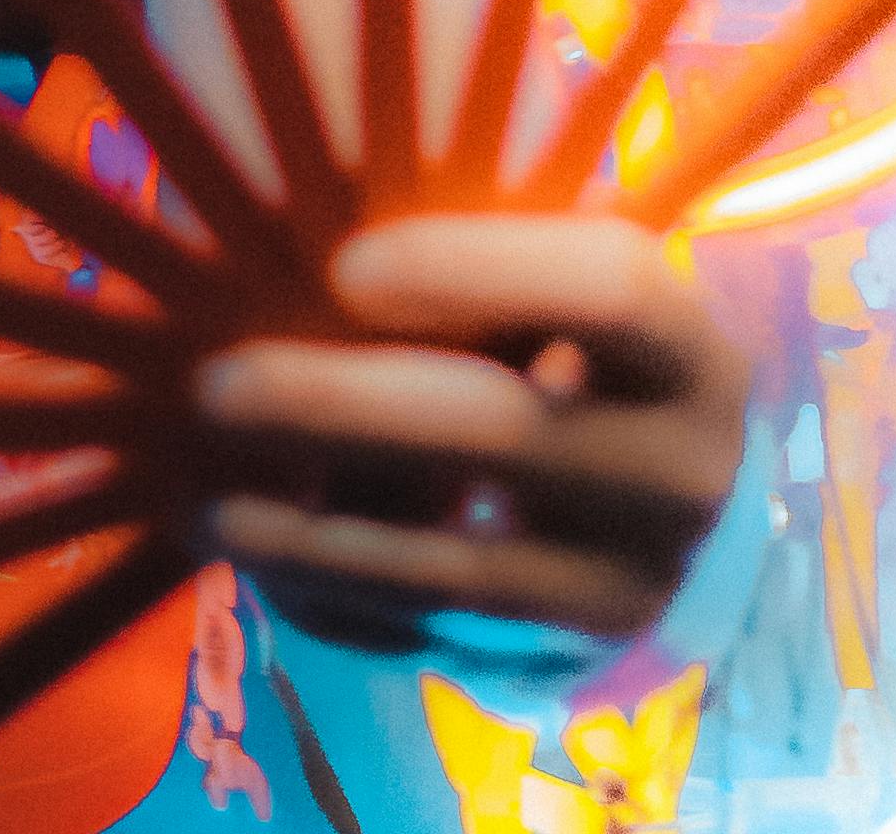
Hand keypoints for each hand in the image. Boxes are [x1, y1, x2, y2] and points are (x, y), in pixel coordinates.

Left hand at [184, 212, 748, 651]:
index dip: (474, 269)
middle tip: (217, 385)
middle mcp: (681, 475)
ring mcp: (628, 586)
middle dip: (345, 409)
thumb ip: (483, 254)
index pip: (604, 290)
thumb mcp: (567, 277)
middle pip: (505, 436)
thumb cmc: (587, 345)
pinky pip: (434, 641)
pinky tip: (257, 563)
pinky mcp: (567, 665)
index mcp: (687, 345)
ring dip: (315, 538)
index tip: (345, 263)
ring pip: (457, 569)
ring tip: (208, 506)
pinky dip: (336, 602)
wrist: (683, 500)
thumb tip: (326, 232)